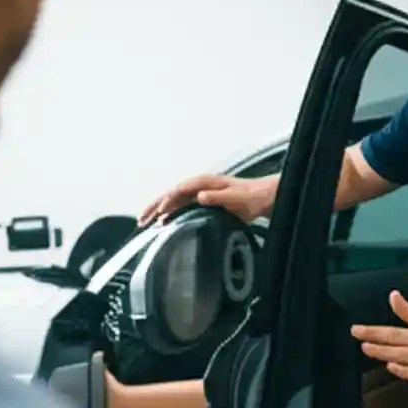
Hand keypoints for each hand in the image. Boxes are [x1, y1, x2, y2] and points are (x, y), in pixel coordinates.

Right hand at [138, 174, 275, 225]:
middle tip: (142, 220)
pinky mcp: (203, 203)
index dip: (169, 201)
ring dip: (158, 211)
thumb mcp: (238, 197)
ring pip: (173, 201)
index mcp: (206, 182)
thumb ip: (219, 197)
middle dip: (155, 206)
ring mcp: (200, 194)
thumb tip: (200, 196)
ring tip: (144, 223)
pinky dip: (169, 215)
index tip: (160, 213)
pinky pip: (181, 208)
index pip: (181, 190)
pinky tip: (161, 225)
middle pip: (172, 194)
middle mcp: (200, 186)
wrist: (264, 197)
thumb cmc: (253, 196)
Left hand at [351, 291, 407, 392]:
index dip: (373, 330)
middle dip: (375, 339)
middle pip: (396, 341)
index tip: (356, 329)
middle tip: (357, 334)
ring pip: (405, 356)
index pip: (393, 331)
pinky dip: (406, 370)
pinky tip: (393, 367)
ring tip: (368, 348)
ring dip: (386, 352)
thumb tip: (393, 296)